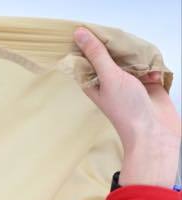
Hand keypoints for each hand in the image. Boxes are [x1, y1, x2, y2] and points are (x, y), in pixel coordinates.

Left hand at [73, 27, 180, 187]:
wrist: (153, 131)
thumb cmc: (127, 110)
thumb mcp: (109, 77)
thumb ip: (96, 55)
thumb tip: (79, 34)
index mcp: (94, 82)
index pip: (87, 58)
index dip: (90, 45)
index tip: (96, 34)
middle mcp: (110, 82)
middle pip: (111, 55)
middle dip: (119, 49)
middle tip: (124, 49)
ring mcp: (129, 83)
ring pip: (131, 58)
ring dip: (139, 58)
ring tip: (141, 67)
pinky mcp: (147, 83)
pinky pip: (148, 66)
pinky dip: (152, 68)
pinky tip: (153, 77)